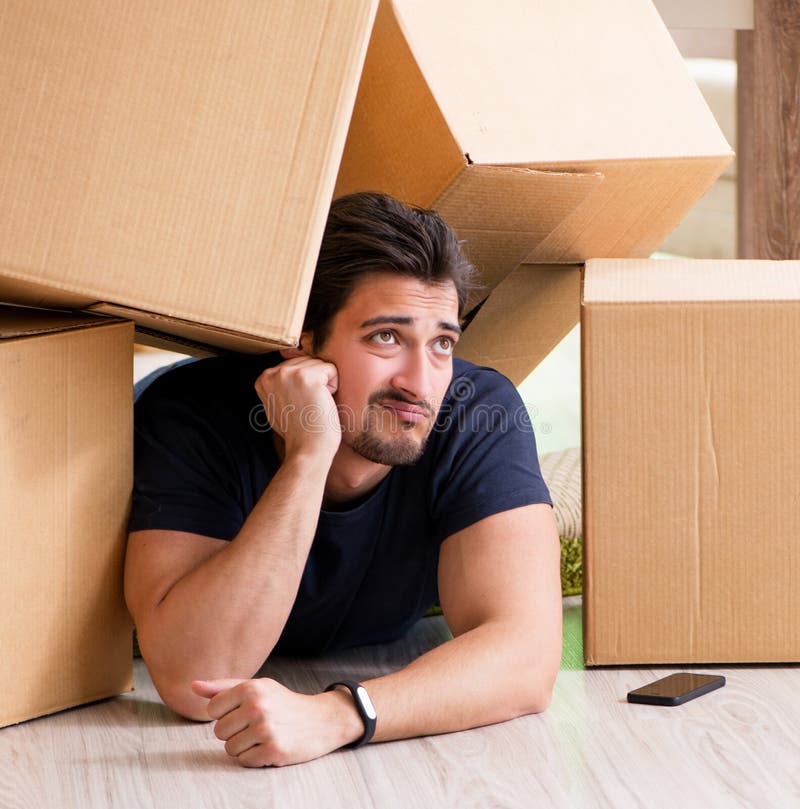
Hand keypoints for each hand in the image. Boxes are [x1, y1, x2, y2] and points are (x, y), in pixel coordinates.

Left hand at [191, 678, 362, 766]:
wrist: (321, 720)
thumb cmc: (283, 702)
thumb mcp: (257, 687)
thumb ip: (223, 687)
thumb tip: (193, 686)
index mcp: (250, 687)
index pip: (212, 710)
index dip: (226, 714)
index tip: (244, 712)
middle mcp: (257, 706)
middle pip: (218, 732)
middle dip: (234, 732)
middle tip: (256, 725)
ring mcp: (265, 729)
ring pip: (229, 748)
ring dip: (244, 746)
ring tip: (264, 735)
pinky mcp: (273, 750)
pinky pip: (244, 761)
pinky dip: (255, 758)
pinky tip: (270, 746)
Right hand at [254, 355, 340, 460]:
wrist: (307, 449)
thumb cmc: (298, 429)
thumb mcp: (278, 402)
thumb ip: (279, 382)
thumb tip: (286, 357)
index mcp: (264, 377)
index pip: (296, 363)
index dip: (303, 385)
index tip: (297, 405)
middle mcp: (274, 372)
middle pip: (308, 360)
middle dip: (314, 382)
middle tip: (307, 406)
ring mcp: (290, 374)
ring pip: (320, 364)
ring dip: (324, 385)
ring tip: (313, 405)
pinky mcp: (309, 378)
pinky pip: (332, 369)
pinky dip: (333, 387)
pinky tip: (322, 403)